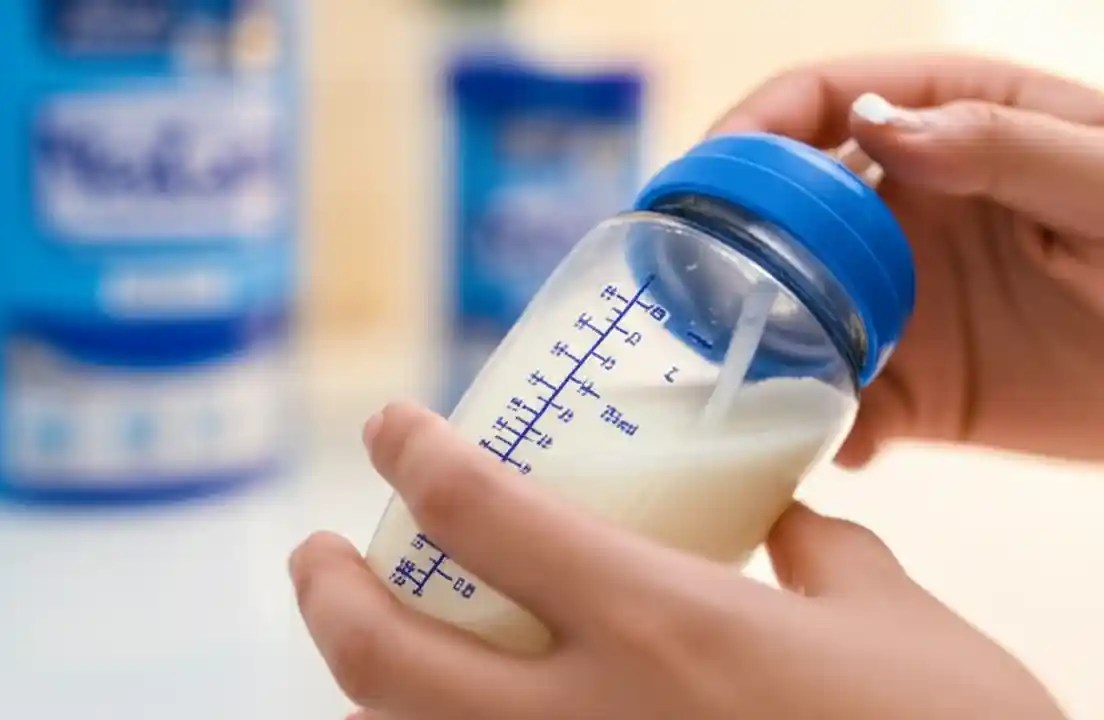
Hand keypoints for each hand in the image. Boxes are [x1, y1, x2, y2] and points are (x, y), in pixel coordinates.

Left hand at [291, 403, 1064, 719]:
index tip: (386, 426)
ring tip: (375, 647)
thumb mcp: (892, 625)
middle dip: (323, 594)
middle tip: (312, 553)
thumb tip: (787, 524)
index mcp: (661, 627)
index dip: (412, 454)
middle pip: (383, 659)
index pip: (483, 513)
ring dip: (365, 692)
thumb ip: (821, 556)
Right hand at [710, 54, 1103, 465]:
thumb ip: (1001, 145)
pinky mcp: (913, 385)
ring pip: (793, 305)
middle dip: (725, 239)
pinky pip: (837, 400)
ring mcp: (902, 297)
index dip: (752, 127)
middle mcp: (908, 206)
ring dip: (751, 338)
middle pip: (782, 204)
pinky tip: (824, 445)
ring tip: (729, 375)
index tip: (703, 179)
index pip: (825, 100)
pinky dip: (814, 424)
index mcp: (953, 124)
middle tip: (687, 287)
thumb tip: (878, 127)